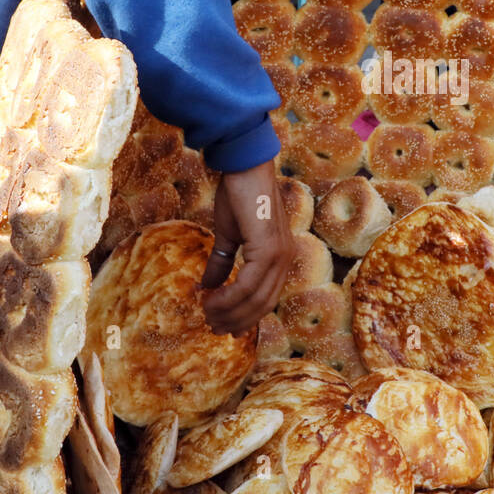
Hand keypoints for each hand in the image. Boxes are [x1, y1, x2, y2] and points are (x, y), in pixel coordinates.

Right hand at [200, 158, 291, 334]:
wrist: (244, 167)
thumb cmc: (239, 195)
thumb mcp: (229, 235)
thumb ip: (222, 262)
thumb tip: (207, 287)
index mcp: (280, 257)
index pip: (267, 298)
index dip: (247, 317)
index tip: (226, 326)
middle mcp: (285, 259)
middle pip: (263, 305)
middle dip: (236, 320)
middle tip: (213, 326)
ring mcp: (279, 255)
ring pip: (255, 299)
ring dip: (229, 311)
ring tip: (208, 314)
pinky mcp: (268, 249)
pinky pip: (247, 284)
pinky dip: (228, 296)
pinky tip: (211, 298)